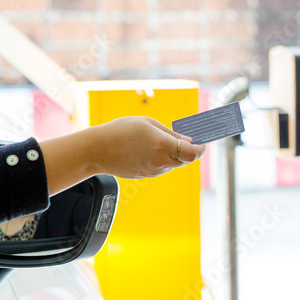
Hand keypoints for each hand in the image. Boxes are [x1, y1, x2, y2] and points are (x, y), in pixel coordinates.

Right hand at [39, 116, 206, 194]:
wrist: (96, 150)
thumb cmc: (120, 131)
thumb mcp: (147, 124)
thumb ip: (170, 133)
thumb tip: (188, 140)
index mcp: (162, 145)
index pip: (192, 153)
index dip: (200, 148)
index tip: (203, 143)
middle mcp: (160, 161)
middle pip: (185, 159)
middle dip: (189, 150)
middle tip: (188, 138)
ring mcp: (154, 171)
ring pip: (173, 163)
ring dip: (174, 154)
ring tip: (162, 140)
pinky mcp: (146, 175)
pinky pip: (161, 166)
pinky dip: (162, 158)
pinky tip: (150, 148)